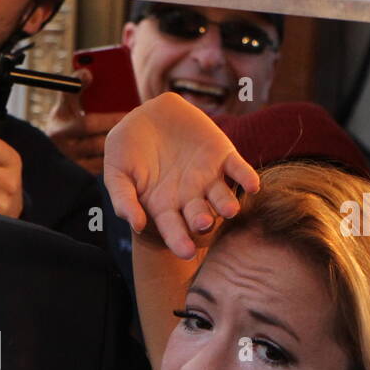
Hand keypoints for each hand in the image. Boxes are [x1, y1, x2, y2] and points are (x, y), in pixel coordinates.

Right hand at [43, 69, 128, 175]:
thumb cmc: (65, 120)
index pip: (87, 124)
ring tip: (136, 140)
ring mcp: (72, 165)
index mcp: (60, 128)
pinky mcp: (80, 177)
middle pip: (97, 144)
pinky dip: (115, 161)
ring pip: (101, 158)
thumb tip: (87, 73)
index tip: (128, 113)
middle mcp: (63, 148)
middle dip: (118, 135)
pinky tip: (126, 153)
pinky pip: (102, 170)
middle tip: (138, 127)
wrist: (48, 149)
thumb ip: (76, 85)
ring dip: (119, 149)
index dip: (110, 119)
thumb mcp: (66, 102)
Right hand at [103, 92, 258, 258]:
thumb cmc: (125, 149)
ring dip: (227, 204)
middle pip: (199, 215)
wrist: (145, 116)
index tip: (186, 252)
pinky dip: (246, 177)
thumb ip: (123, 199)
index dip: (180, 241)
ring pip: (222, 196)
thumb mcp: (116, 173)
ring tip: (230, 210)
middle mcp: (189, 197)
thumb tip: (136, 225)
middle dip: (202, 221)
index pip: (173, 229)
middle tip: (202, 224)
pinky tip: (253, 185)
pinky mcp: (223, 156)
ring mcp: (208, 178)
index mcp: (163, 206)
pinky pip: (239, 169)